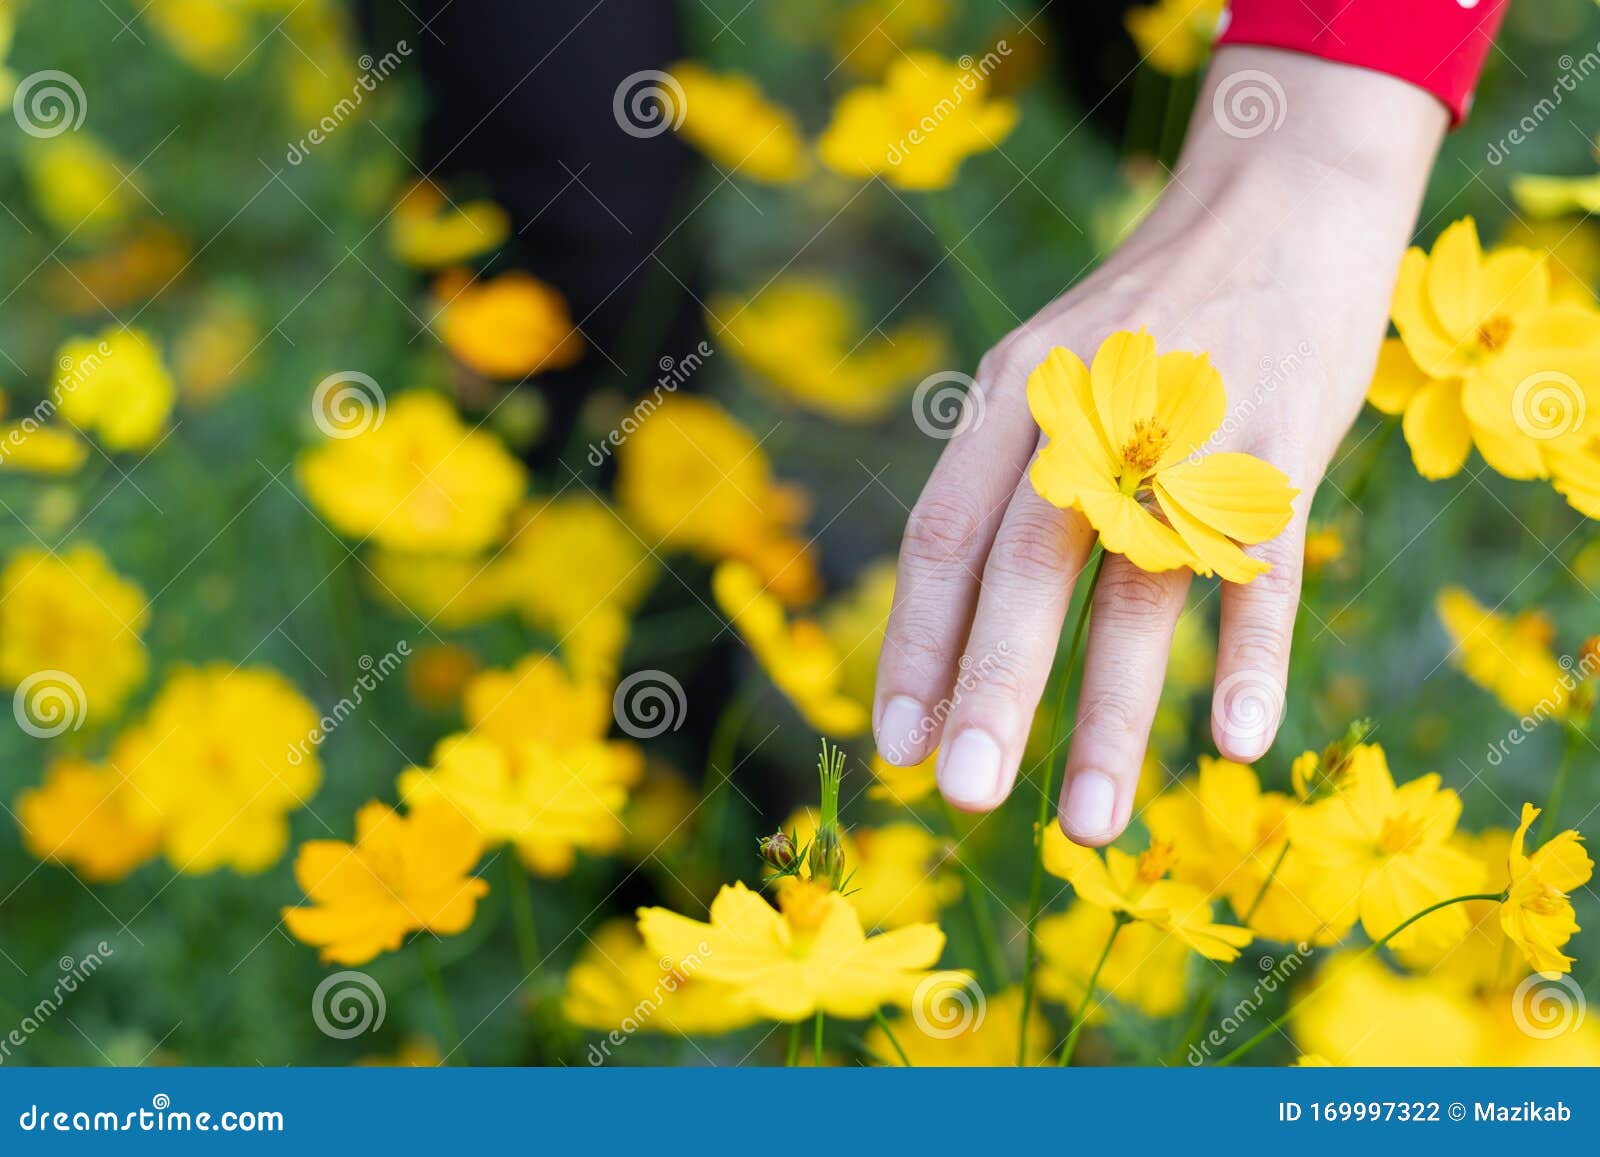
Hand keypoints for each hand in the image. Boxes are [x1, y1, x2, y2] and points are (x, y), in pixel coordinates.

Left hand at [872, 47, 1447, 844]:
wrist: (1275, 207)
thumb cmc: (1143, 326)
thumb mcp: (1047, 372)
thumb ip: (1006, 480)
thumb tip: (953, 631)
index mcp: (1012, 395)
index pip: (942, 537)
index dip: (914, 645)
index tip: (898, 745)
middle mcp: (1085, 412)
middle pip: (1025, 567)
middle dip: (992, 689)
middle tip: (964, 798)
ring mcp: (1188, 425)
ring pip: (1140, 587)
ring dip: (1113, 716)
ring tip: (1088, 826)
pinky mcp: (1283, 442)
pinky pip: (1261, 564)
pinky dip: (1249, 655)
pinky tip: (1236, 741)